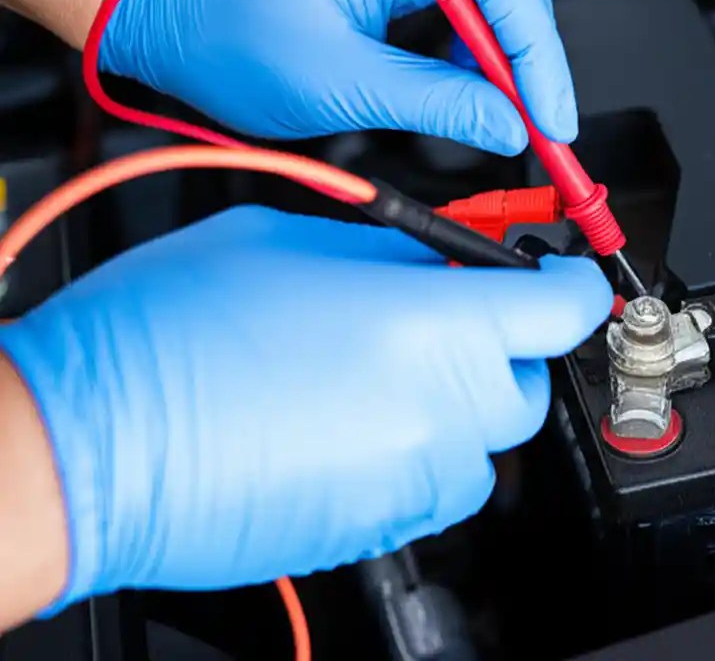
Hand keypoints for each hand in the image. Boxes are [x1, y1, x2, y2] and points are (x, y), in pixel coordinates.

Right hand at [0, 206, 610, 613]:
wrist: (88, 449)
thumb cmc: (164, 335)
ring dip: (452, 405)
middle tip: (433, 321)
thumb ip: (391, 251)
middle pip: (526, 383)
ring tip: (370, 377)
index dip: (572, 288)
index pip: (562, 311)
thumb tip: (446, 260)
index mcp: (427, 329)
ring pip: (483, 444)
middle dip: (497, 348)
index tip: (564, 280)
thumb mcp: (286, 240)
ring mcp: (411, 482)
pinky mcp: (379, 528)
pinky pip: (432, 485)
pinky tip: (344, 425)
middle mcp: (437, 413)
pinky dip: (414, 452)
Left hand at [100, 0, 574, 153]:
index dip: (539, 62)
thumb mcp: (337, 81)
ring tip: (495, 108)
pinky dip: (475, 41)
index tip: (552, 123)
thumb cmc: (218, 24)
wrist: (157, 1)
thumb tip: (505, 126)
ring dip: (506, 49)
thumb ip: (435, 103)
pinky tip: (465, 80)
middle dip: (531, 54)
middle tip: (539, 123)